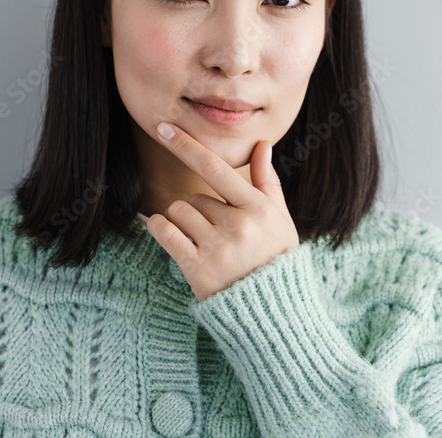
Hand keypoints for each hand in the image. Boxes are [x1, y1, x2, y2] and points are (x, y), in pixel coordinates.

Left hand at [145, 121, 299, 302]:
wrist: (273, 313)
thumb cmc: (276, 259)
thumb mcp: (280, 219)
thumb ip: (267, 181)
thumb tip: (262, 144)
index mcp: (258, 208)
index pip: (215, 167)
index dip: (187, 145)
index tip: (164, 128)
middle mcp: (237, 225)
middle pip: (194, 196)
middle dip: (200, 210)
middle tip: (219, 235)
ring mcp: (216, 247)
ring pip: (178, 211)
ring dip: (183, 222)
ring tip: (205, 243)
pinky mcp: (196, 268)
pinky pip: (163, 231)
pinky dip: (162, 229)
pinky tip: (175, 239)